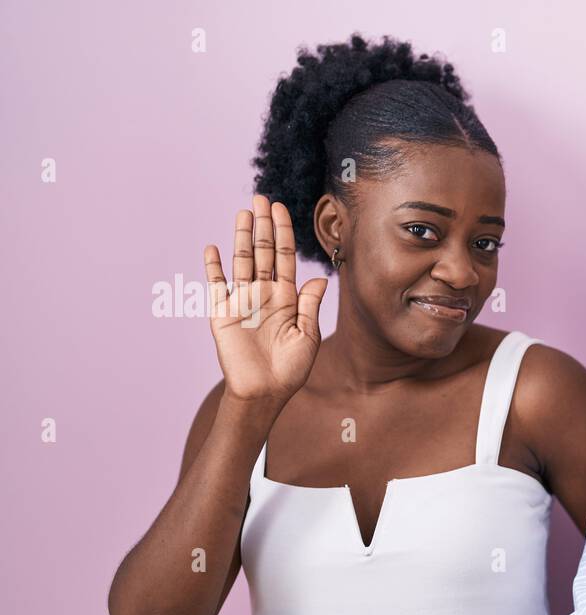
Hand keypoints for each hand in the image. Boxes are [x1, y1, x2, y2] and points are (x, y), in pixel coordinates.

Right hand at [204, 193, 326, 402]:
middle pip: (262, 252)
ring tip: (244, 213)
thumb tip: (319, 279)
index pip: (284, 258)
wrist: (265, 391)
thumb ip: (310, 305)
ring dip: (242, 237)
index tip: (282, 209)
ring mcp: (242, 301)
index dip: (283, 233)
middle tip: (262, 198)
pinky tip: (213, 248)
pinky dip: (214, 267)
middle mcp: (263, 294)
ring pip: (241, 261)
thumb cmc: (291, 368)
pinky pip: (216, 285)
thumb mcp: (307, 335)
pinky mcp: (222, 313)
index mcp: (287, 298)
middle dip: (263, 225)